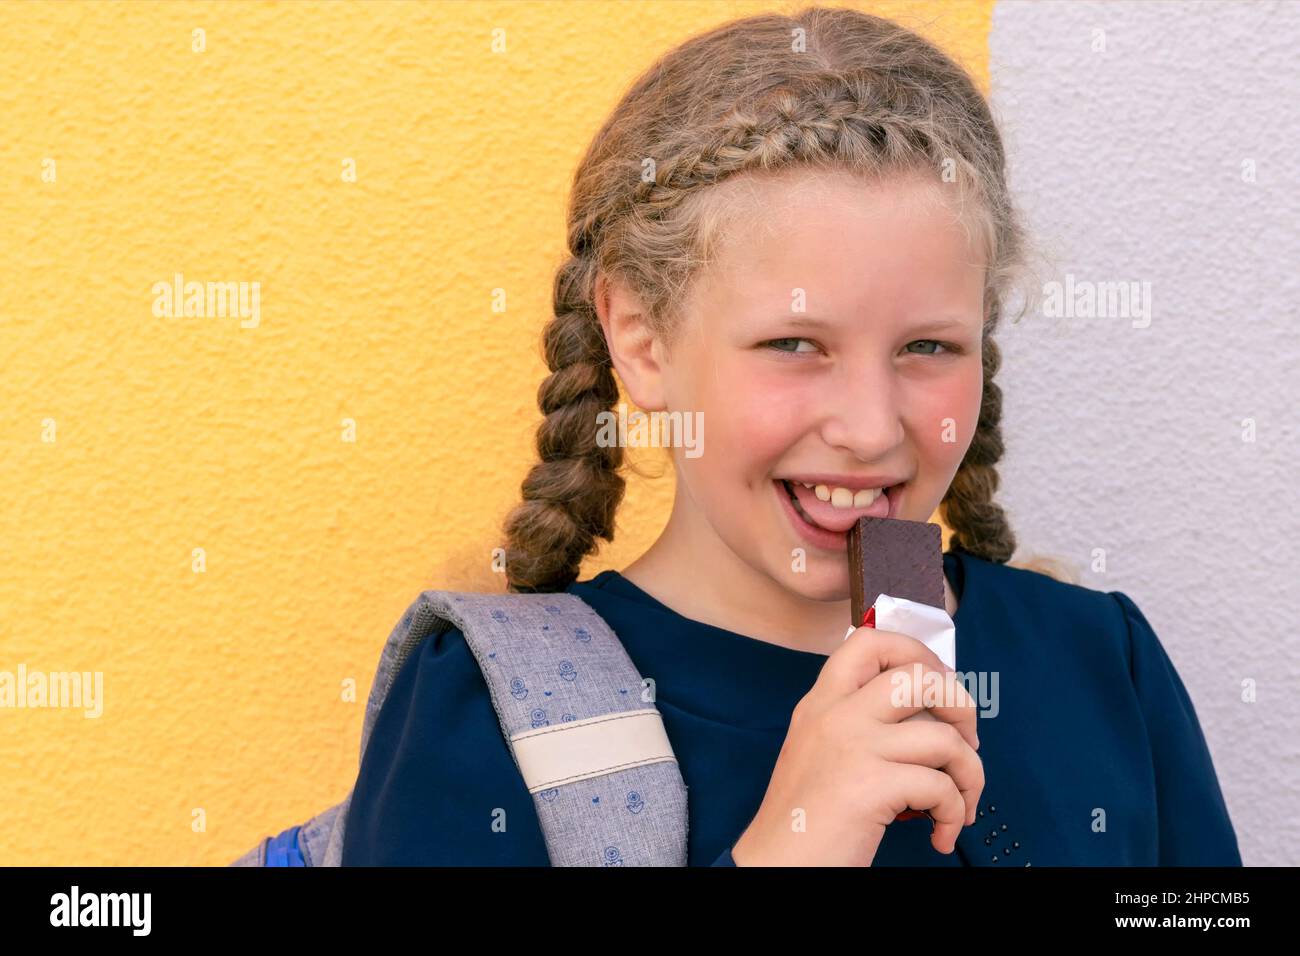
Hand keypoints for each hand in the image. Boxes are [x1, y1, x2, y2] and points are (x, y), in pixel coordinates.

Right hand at [730, 625, 982, 865]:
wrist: (776, 864)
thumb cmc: (802, 818)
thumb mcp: (818, 749)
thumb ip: (856, 722)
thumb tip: (925, 715)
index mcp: (822, 703)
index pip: (872, 641)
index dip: (918, 653)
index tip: (938, 685)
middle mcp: (836, 715)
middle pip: (920, 676)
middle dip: (960, 704)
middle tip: (965, 740)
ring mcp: (853, 748)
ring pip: (944, 736)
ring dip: (970, 773)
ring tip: (960, 802)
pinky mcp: (870, 787)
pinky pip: (941, 788)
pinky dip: (954, 814)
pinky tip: (940, 832)